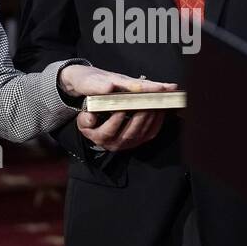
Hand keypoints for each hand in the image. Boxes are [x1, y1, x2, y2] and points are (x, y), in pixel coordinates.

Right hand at [59, 67, 176, 152]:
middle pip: (130, 133)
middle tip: (146, 101)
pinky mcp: (140, 140)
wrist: (96, 116)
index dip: (116, 120)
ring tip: (155, 101)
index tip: (121, 108)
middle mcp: (114, 144)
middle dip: (139, 116)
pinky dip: (158, 120)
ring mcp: (129, 144)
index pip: (108, 132)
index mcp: (99, 137)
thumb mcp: (85, 110)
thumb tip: (90, 116)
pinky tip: (161, 107)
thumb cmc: (91, 107)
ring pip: (143, 133)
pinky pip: (151, 132)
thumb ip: (86, 113)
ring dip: (151, 116)